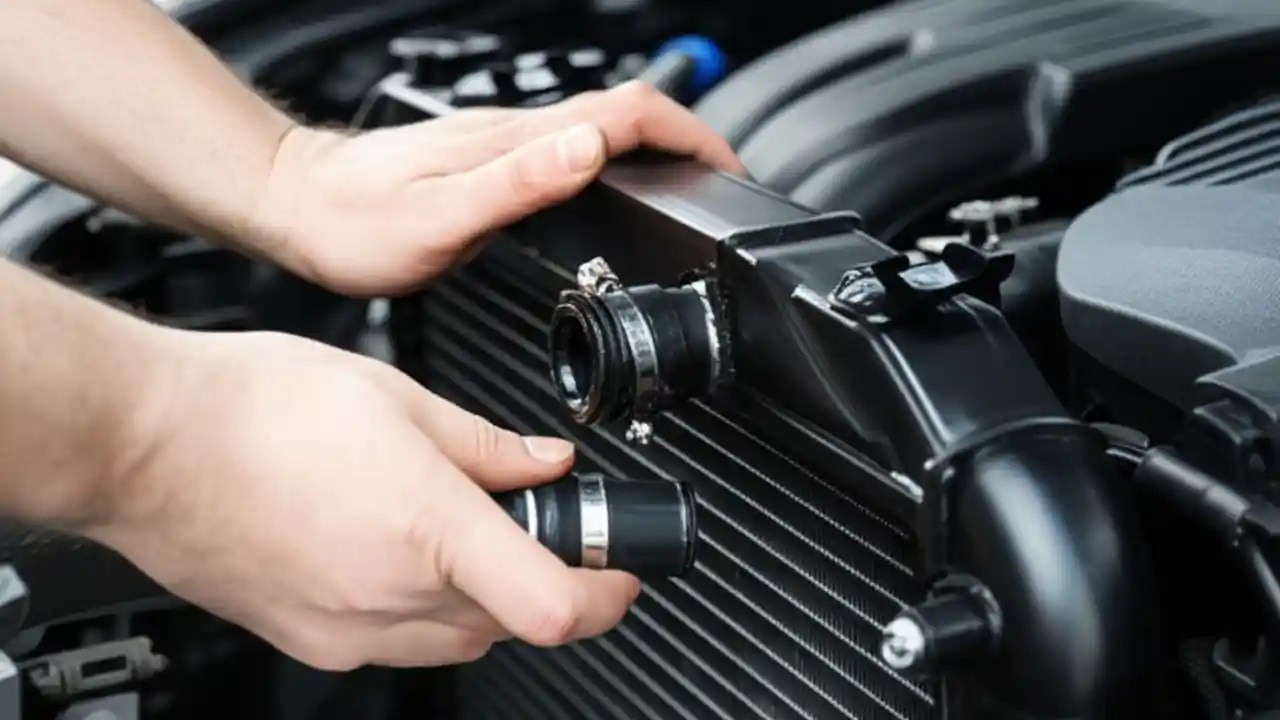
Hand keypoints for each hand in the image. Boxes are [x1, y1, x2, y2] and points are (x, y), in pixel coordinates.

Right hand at [86, 328, 639, 670]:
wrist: (146, 441)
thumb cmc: (255, 407)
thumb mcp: (398, 397)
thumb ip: (487, 443)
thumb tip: (544, 463)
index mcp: (427, 527)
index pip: (554, 607)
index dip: (607, 596)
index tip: (620, 571)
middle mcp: (389, 595)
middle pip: (512, 624)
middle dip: (542, 583)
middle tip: (530, 527)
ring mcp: (344, 629)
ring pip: (457, 641)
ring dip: (482, 600)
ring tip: (449, 528)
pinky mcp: (306, 641)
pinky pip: (394, 644)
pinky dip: (418, 608)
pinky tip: (389, 548)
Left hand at [248, 81, 743, 296]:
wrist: (301, 206)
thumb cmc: (357, 222)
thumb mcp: (440, 218)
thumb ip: (519, 184)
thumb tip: (592, 148)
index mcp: (520, 144)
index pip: (629, 115)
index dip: (690, 134)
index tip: (726, 167)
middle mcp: (518, 135)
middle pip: (627, 117)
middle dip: (687, 142)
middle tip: (720, 181)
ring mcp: (506, 145)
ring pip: (602, 131)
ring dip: (655, 151)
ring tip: (685, 188)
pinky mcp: (492, 161)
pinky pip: (571, 152)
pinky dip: (613, 164)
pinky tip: (612, 190)